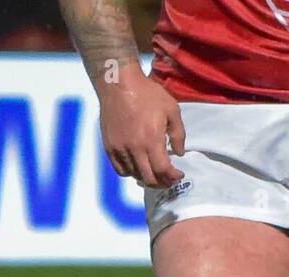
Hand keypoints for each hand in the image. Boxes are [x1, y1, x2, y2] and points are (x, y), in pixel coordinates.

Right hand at [97, 67, 184, 187]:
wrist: (118, 83)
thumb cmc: (147, 94)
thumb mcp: (172, 110)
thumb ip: (179, 134)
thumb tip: (179, 153)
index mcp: (151, 140)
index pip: (163, 171)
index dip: (173, 177)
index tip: (179, 175)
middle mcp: (134, 148)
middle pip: (149, 178)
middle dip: (162, 183)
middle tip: (169, 180)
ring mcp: (119, 148)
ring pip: (134, 175)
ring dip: (148, 178)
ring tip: (155, 173)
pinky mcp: (109, 146)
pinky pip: (120, 169)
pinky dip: (131, 173)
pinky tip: (139, 167)